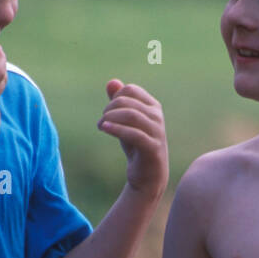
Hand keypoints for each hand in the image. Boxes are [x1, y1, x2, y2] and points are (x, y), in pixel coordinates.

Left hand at [98, 79, 168, 199]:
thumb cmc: (136, 146)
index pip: (130, 90)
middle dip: (109, 109)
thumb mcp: (125, 122)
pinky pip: (134, 134)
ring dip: (110, 118)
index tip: (107, 113)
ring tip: (101, 126)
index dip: (114, 98)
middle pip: (128, 101)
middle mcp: (157, 116)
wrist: (147, 176)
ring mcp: (157, 132)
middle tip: (101, 122)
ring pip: (131, 115)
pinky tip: (104, 129)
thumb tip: (112, 82)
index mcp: (152, 106)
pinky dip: (117, 129)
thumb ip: (119, 102)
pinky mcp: (153, 148)